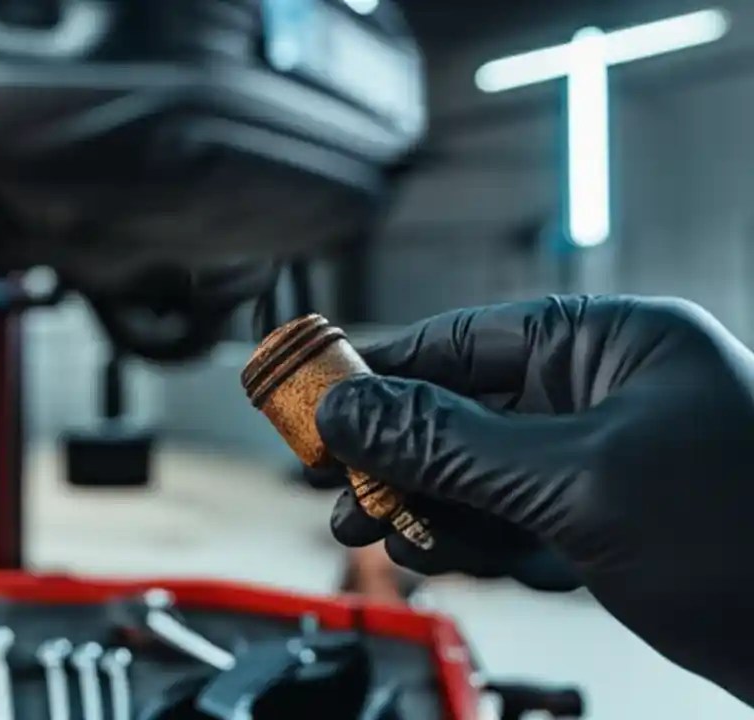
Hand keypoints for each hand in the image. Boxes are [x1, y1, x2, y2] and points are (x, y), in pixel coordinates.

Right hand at [317, 295, 753, 705]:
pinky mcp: (599, 520)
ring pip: (474, 469)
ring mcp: (600, 459)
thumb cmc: (749, 536)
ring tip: (370, 531)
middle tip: (331, 485)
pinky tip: (431, 552)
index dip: (382, 369)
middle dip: (394, 451)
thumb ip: (452, 443)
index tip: (314, 398)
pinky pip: (505, 515)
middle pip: (460, 407)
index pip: (466, 340)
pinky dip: (463, 536)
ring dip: (420, 501)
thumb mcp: (579, 481)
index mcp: (611, 343)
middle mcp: (601, 391)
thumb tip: (350, 410)